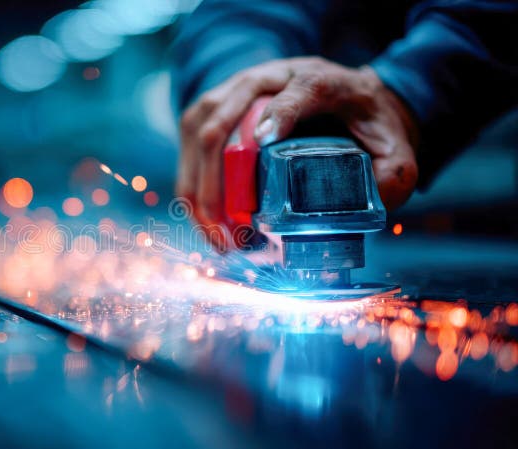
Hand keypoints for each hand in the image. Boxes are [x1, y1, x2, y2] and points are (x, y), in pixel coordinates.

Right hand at [178, 57, 418, 244]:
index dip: (278, 116)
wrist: (343, 96)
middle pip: (223, 121)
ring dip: (198, 191)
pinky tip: (204, 222)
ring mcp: (232, 92)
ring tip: (216, 237)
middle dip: (218, 184)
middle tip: (230, 233)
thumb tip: (370, 202)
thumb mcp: (392, 143)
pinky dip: (191, 187)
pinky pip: (189, 145)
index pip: (295, 93)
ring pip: (198, 135)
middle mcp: (265, 79)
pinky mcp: (214, 109)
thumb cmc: (360, 122)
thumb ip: (393, 171)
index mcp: (315, 80)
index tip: (266, 145)